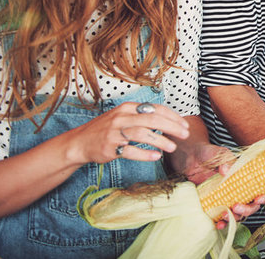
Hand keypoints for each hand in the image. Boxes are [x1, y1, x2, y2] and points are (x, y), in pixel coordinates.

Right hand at [66, 102, 189, 164]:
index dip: (172, 117)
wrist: (79, 142)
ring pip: (142, 134)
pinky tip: (156, 156)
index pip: (155, 109)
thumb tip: (168, 120)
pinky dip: (144, 154)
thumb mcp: (123, 117)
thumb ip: (142, 117)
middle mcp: (121, 117)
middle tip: (185, 134)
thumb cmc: (106, 130)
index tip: (184, 125)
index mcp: (127, 108)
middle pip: (152, 119)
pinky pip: (129, 151)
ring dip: (160, 141)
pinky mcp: (109, 147)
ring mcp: (114, 132)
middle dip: (171, 127)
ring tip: (172, 147)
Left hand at [180, 143, 264, 228]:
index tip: (259, 199)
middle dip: (247, 210)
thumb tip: (226, 171)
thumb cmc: (209, 153)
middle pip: (251, 205)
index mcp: (246, 177)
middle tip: (237, 207)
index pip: (261, 189)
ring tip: (225, 215)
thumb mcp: (219, 154)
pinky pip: (222, 217)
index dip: (263, 196)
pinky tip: (218, 224)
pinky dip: (222, 223)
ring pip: (238, 214)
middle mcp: (239, 190)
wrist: (191, 158)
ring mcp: (228, 198)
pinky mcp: (215, 204)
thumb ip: (225, 161)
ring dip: (234, 218)